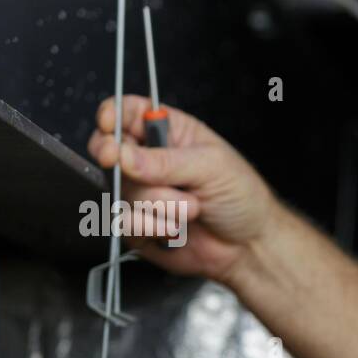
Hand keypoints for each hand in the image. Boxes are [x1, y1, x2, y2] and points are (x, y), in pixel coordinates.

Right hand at [87, 95, 284, 284]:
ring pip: (120, 190)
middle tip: (138, 169)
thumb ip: (165, 161)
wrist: (249, 245)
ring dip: (158, 203)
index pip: (126, 112)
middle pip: (108, 150)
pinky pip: (126, 222)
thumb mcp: (211, 166)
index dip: (111, 116)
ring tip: (192, 208)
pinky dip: (153, 226)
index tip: (110, 127)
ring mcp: (141, 192)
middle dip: (121, 162)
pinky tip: (177, 229)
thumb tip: (123, 154)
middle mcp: (148, 160)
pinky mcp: (137, 224)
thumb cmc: (241, 197)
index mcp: (169, 133)